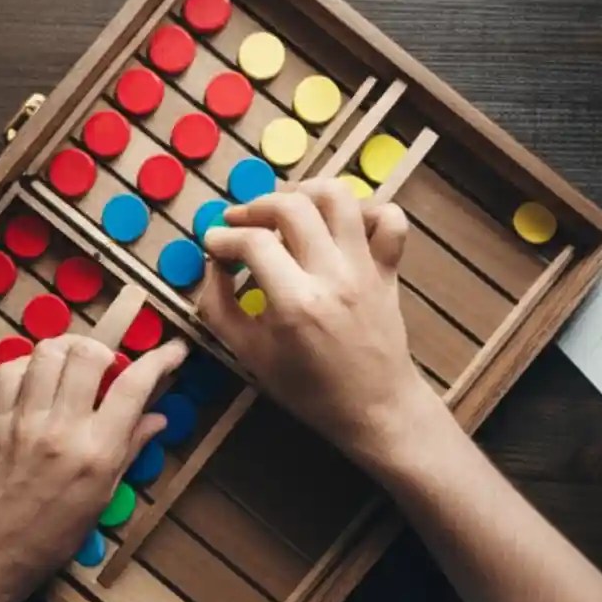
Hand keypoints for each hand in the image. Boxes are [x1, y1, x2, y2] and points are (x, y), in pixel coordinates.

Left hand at [0, 334, 186, 601]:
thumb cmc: (57, 532)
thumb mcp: (104, 495)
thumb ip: (130, 447)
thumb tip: (159, 416)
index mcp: (98, 451)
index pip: (134, 387)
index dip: (160, 359)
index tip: (174, 350)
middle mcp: (63, 428)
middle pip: (87, 354)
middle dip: (104, 350)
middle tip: (106, 366)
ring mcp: (26, 420)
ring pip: (47, 352)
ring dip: (66, 350)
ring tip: (73, 366)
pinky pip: (9, 370)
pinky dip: (27, 365)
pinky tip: (37, 380)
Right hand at [199, 178, 437, 466]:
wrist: (375, 409)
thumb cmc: (308, 389)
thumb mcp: (250, 356)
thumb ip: (219, 307)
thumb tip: (212, 263)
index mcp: (296, 303)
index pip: (253, 243)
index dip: (223, 237)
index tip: (213, 243)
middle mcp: (333, 276)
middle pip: (292, 207)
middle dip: (255, 205)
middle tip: (239, 221)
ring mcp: (367, 268)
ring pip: (339, 198)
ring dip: (305, 192)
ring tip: (285, 207)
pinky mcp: (390, 268)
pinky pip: (389, 219)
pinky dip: (365, 210)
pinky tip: (339, 224)